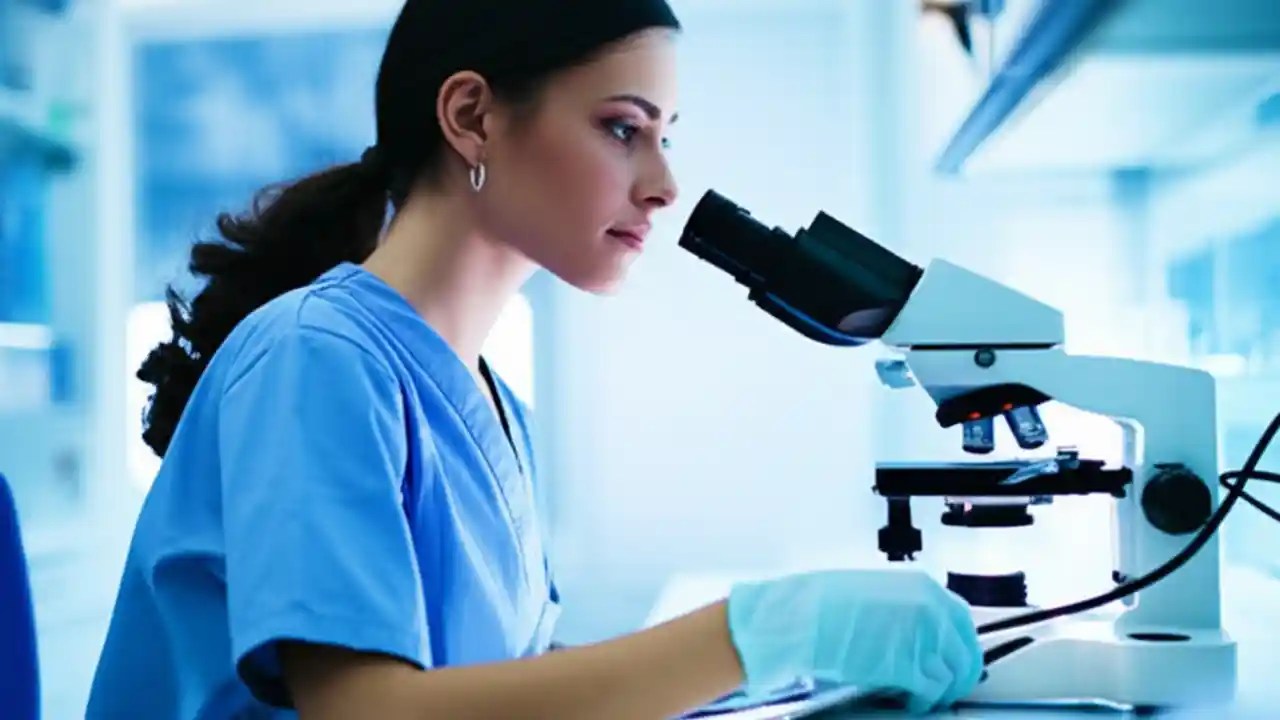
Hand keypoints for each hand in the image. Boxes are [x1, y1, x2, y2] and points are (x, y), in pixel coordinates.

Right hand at [726, 569, 982, 713]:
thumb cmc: (825, 603)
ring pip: (950, 678)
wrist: (801, 617)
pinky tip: (909, 701)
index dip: (962, 647)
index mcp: (924, 587)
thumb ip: (908, 607)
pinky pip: (929, 693)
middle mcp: (932, 611)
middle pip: (964, 654)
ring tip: (922, 697)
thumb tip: (921, 633)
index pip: (963, 622)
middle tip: (946, 688)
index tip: (956, 661)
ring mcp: (923, 639)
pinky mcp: (908, 668)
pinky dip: (922, 702)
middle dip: (957, 676)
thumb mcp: (878, 591)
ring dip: (938, 691)